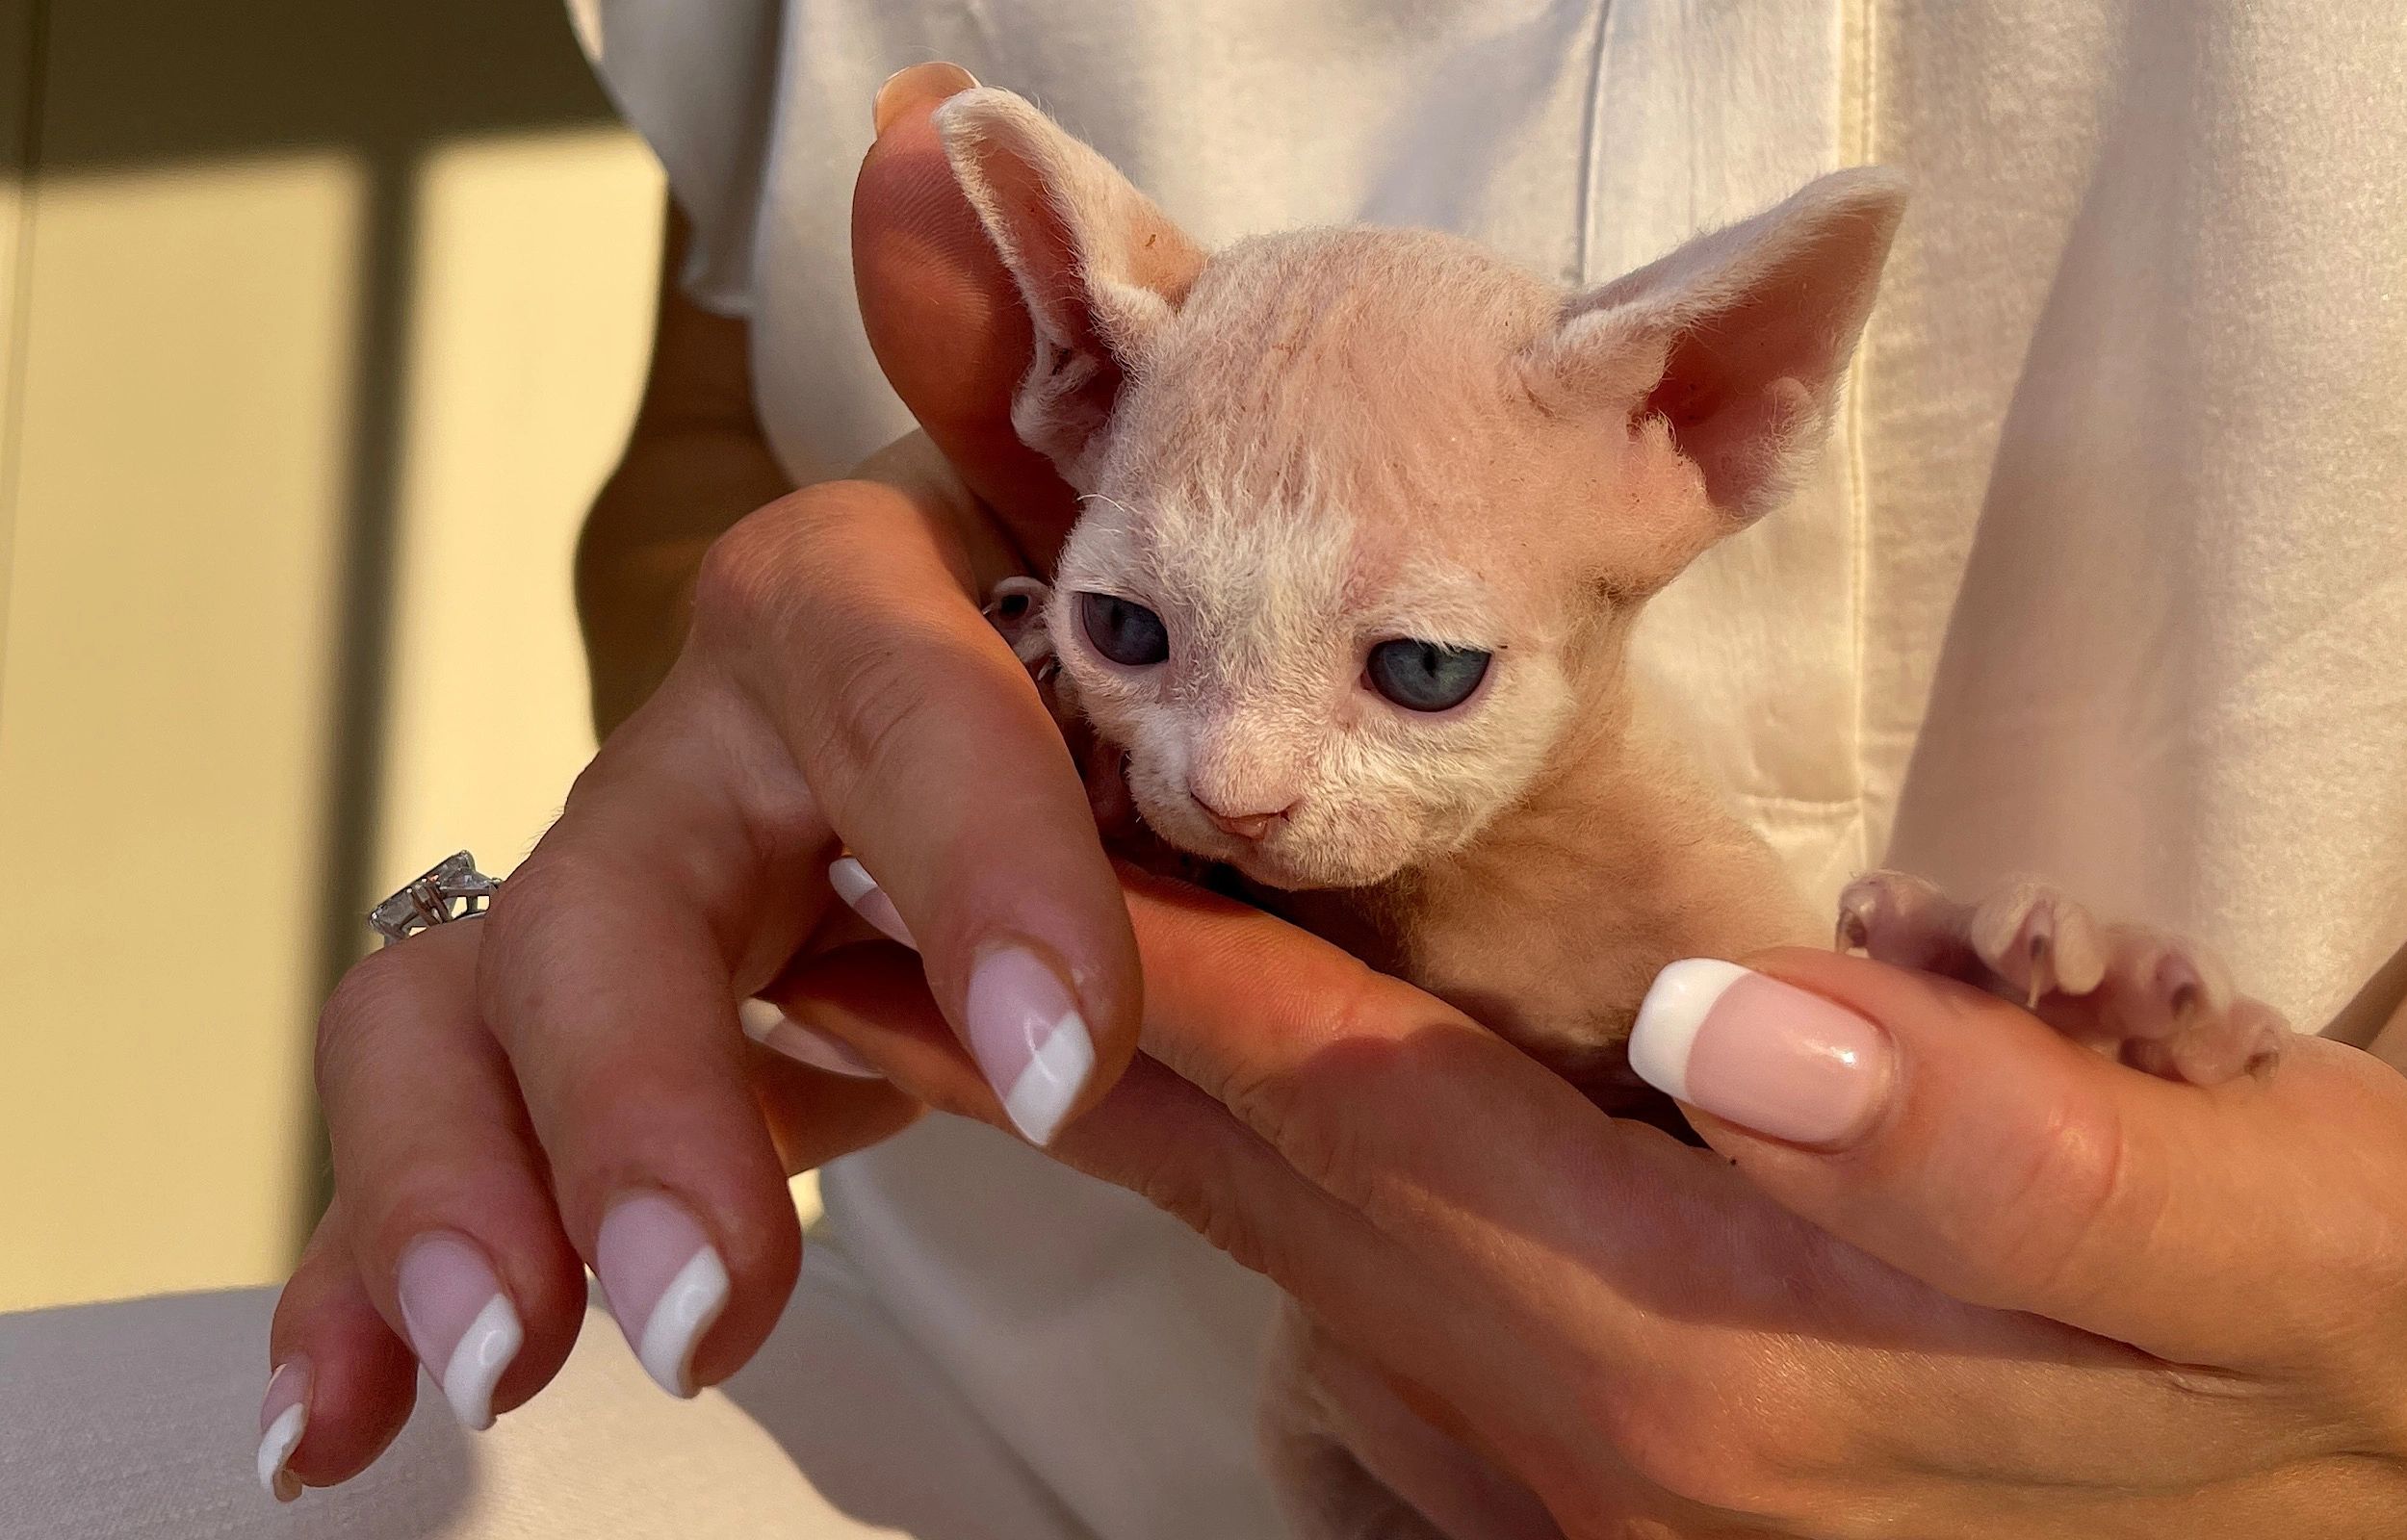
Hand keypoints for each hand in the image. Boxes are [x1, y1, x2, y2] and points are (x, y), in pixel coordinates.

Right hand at [262, 64, 1118, 1488]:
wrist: (1104, 806)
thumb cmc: (1144, 693)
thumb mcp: (1165, 566)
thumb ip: (1054, 377)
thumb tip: (936, 144)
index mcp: (877, 618)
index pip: (889, 684)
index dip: (968, 853)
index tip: (1069, 1059)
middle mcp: (717, 749)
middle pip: (616, 877)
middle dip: (644, 1085)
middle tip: (712, 1295)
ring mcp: (628, 896)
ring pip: (475, 1004)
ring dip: (458, 1180)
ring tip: (487, 1356)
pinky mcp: (586, 1035)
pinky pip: (454, 1132)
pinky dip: (384, 1254)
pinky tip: (339, 1397)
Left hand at [782, 869, 2406, 1537]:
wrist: (2361, 1513)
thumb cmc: (2326, 1357)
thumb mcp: (2256, 1234)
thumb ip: (1997, 1145)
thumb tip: (1731, 1017)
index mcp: (1718, 1355)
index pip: (1361, 1099)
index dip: (1154, 952)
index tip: (961, 849)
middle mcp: (1603, 1456)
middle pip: (1275, 1192)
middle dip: (1063, 1040)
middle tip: (857, 919)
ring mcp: (1585, 1519)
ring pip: (1296, 1276)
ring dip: (1137, 1127)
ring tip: (958, 1008)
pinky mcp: (1610, 1528)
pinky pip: (1371, 1365)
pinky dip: (1267, 1229)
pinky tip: (1218, 1153)